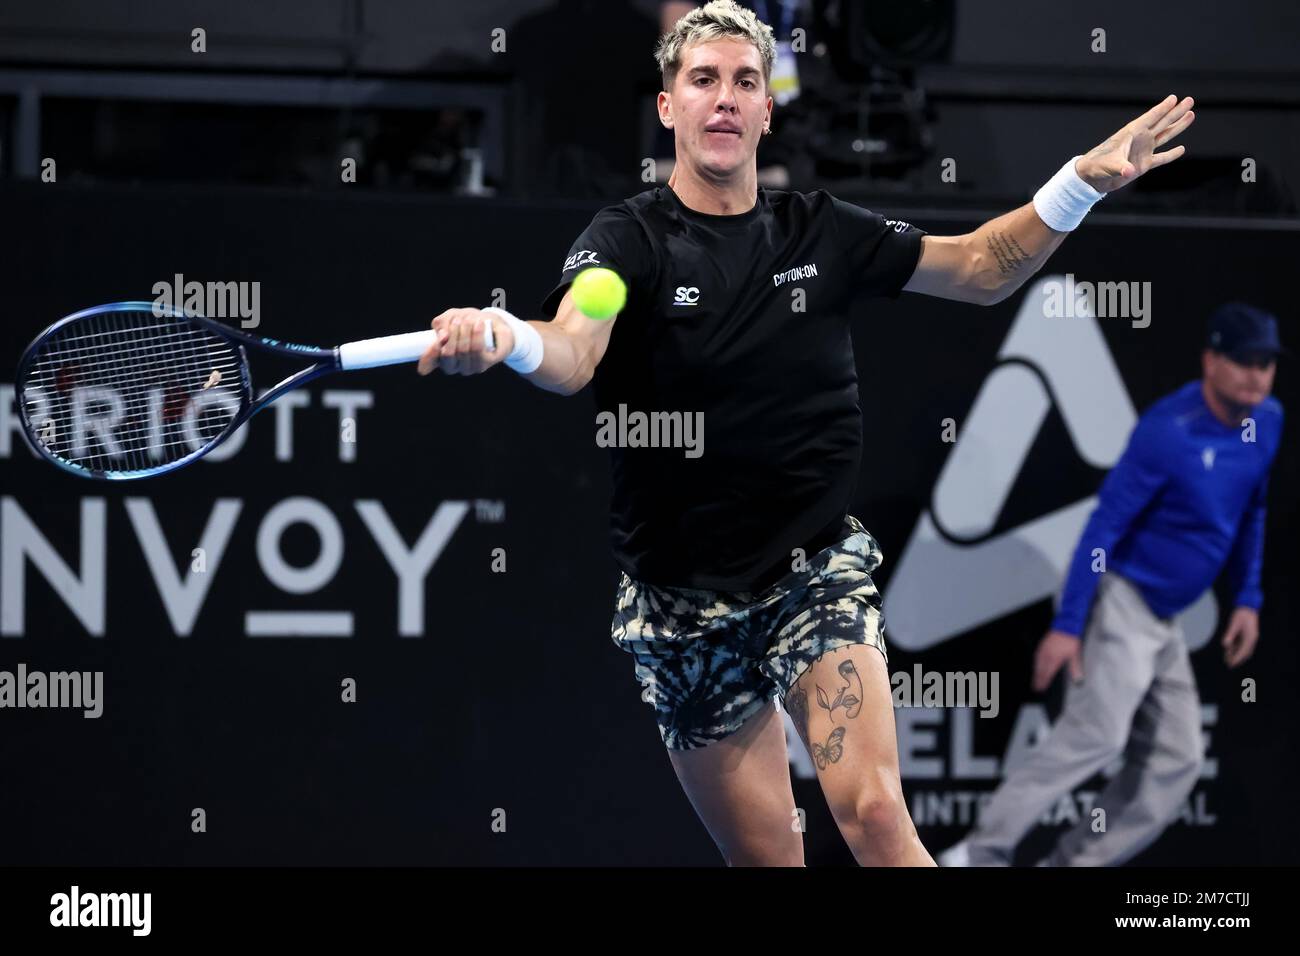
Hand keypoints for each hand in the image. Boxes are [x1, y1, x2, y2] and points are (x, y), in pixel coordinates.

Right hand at [417, 308, 513, 376]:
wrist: (493, 324)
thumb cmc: (468, 322)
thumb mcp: (451, 317)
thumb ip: (441, 324)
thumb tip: (442, 336)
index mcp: (440, 357)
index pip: (430, 362)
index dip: (429, 353)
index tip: (438, 337)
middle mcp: (453, 367)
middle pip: (448, 353)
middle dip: (453, 333)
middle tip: (459, 320)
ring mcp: (468, 368)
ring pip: (463, 351)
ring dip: (466, 331)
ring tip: (469, 320)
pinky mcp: (483, 365)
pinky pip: (477, 350)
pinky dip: (477, 335)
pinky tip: (479, 325)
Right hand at [1033, 629, 1083, 692]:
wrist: (1065, 626)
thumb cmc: (1071, 640)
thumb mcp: (1075, 655)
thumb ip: (1075, 668)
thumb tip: (1078, 680)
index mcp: (1055, 659)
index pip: (1048, 674)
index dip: (1044, 682)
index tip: (1041, 688)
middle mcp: (1047, 656)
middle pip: (1041, 671)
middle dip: (1038, 680)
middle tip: (1035, 687)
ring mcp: (1043, 650)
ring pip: (1037, 664)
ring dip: (1036, 673)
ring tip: (1034, 679)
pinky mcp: (1042, 645)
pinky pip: (1036, 657)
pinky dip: (1035, 664)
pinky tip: (1035, 665)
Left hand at [1074, 94, 1195, 193]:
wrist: (1091, 179)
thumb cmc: (1096, 166)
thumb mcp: (1109, 165)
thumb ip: (1121, 167)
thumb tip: (1130, 171)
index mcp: (1132, 133)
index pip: (1151, 117)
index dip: (1163, 108)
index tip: (1174, 98)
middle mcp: (1140, 139)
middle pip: (1162, 122)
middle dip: (1176, 112)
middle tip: (1190, 100)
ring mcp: (1143, 151)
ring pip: (1165, 136)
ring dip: (1178, 127)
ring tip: (1191, 115)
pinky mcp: (1143, 165)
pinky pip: (1161, 158)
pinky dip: (1171, 155)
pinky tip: (1181, 149)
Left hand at [1221, 606, 1258, 667]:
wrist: (1248, 605)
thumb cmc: (1241, 613)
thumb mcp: (1234, 623)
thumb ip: (1230, 634)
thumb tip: (1225, 645)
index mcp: (1250, 637)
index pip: (1243, 651)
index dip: (1236, 659)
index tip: (1230, 664)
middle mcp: (1252, 638)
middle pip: (1245, 652)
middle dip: (1237, 659)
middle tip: (1229, 665)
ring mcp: (1251, 636)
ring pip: (1244, 649)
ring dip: (1236, 654)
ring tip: (1227, 659)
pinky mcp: (1248, 634)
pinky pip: (1242, 644)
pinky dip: (1236, 648)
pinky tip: (1229, 650)